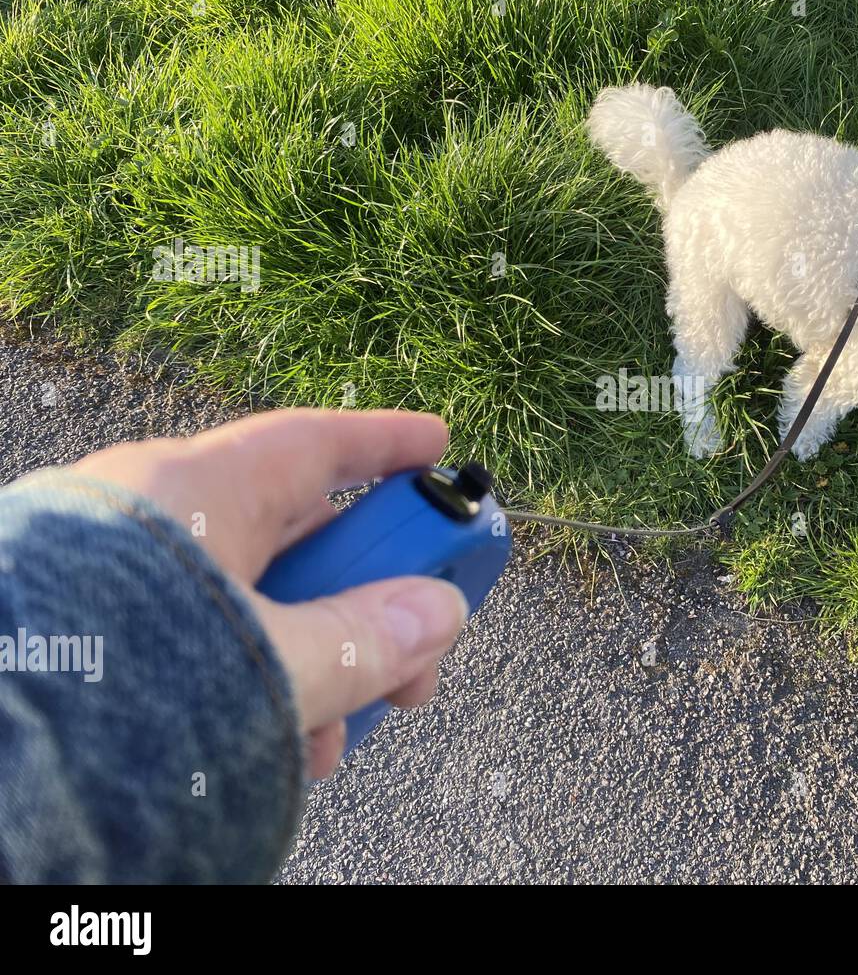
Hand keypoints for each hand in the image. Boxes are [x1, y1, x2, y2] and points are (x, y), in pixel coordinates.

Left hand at [74, 408, 467, 778]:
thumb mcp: (269, 668)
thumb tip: (438, 613)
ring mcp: (116, 573)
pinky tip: (270, 743)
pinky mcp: (89, 627)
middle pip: (291, 535)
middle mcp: (151, 516)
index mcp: (192, 491)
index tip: (437, 446)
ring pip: (246, 597)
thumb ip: (365, 639)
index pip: (310, 444)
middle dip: (365, 599)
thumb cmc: (114, 686)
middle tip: (419, 653)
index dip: (385, 444)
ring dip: (311, 659)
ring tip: (330, 737)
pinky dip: (249, 677)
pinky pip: (195, 632)